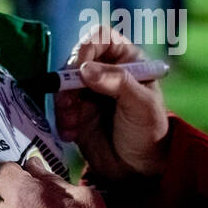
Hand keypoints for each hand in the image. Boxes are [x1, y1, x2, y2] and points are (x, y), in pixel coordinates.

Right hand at [54, 26, 170, 178]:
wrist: (138, 169)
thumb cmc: (148, 132)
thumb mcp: (141, 106)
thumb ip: (118, 83)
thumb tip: (86, 69)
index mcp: (127, 61)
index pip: (101, 38)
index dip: (87, 48)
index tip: (81, 69)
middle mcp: (106, 71)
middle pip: (75, 59)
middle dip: (68, 80)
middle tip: (70, 102)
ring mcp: (89, 91)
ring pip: (62, 82)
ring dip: (62, 102)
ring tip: (72, 124)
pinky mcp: (76, 111)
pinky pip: (59, 106)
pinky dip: (61, 118)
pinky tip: (72, 133)